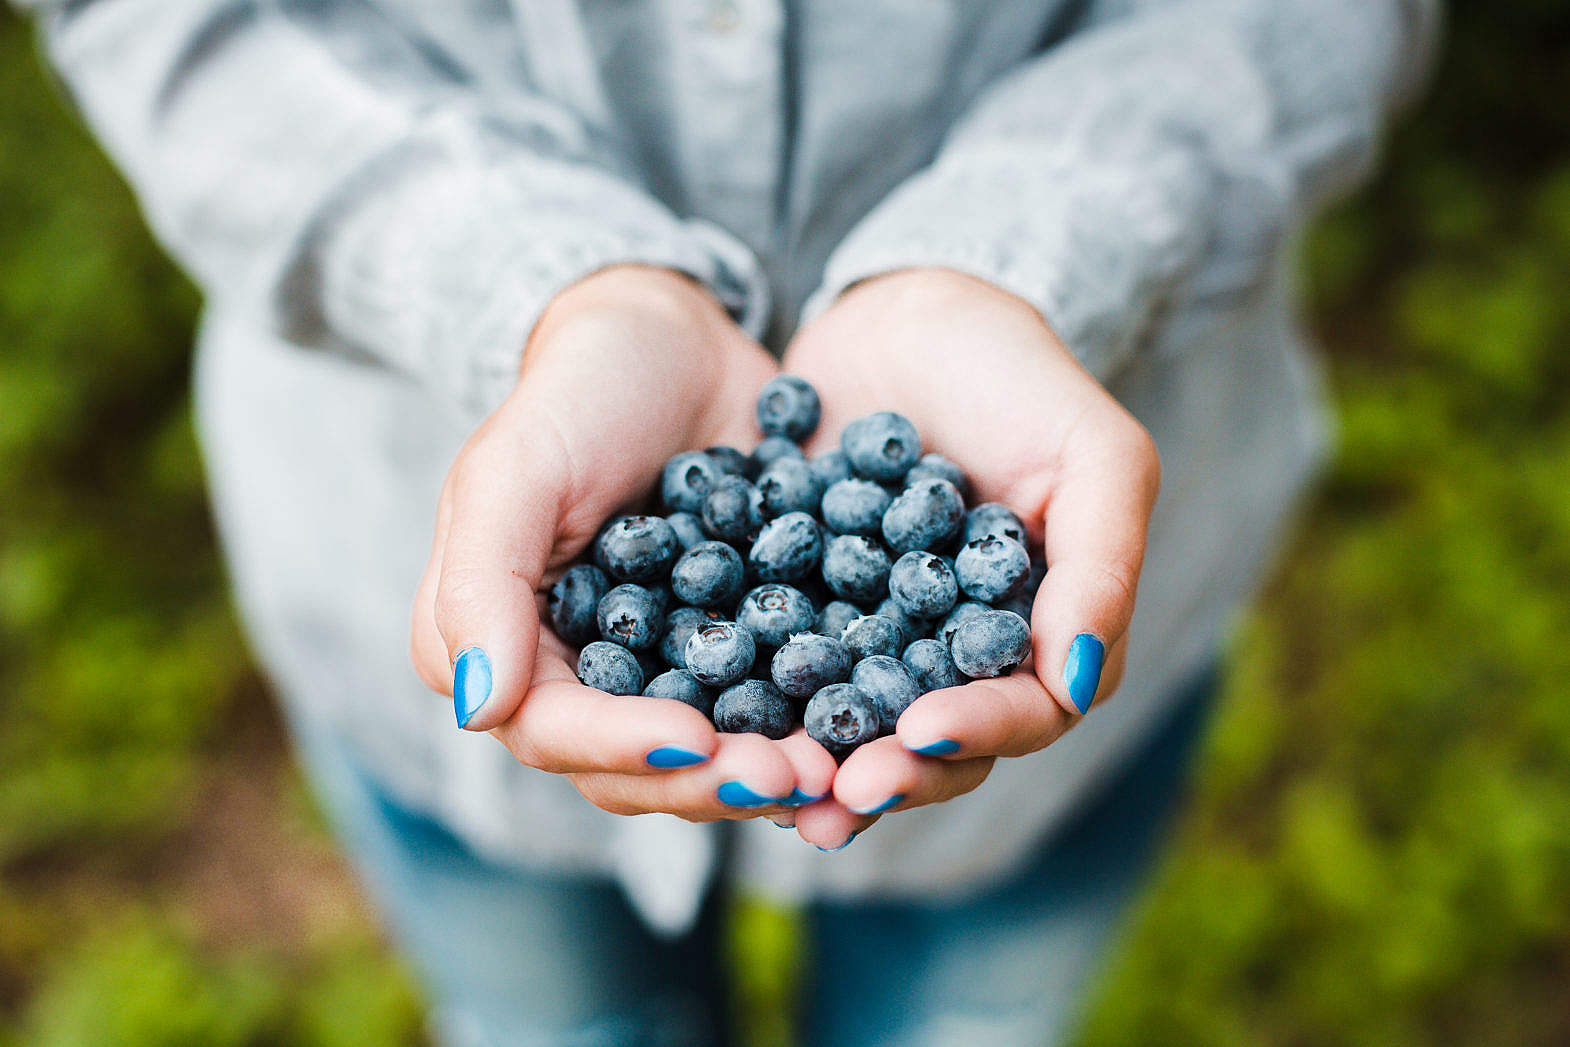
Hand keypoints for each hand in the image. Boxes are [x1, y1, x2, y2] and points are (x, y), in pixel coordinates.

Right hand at [410, 266, 836, 820]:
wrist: (677, 337)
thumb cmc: (580, 388)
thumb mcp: (516, 465)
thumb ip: (480, 582)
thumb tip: (478, 710)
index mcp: (504, 649)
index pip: (554, 731)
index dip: (624, 747)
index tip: (699, 743)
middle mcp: (580, 680)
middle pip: (638, 767)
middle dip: (712, 780)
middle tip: (795, 777)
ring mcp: (665, 671)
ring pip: (711, 753)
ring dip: (770, 769)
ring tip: (839, 769)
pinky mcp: (739, 652)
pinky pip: (771, 705)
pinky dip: (814, 722)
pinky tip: (870, 730)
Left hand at [777, 268, 1159, 848]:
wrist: (900, 308)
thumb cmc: (1014, 372)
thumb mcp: (1091, 451)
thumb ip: (1101, 564)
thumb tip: (1081, 685)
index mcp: (1043, 632)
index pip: (1026, 711)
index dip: (978, 730)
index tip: (921, 729)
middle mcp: (957, 654)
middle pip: (933, 743)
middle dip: (890, 772)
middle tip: (838, 791)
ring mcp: (875, 639)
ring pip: (853, 725)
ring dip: (817, 761)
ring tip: (772, 789)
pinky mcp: (799, 612)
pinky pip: (775, 669)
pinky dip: (749, 698)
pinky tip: (706, 721)